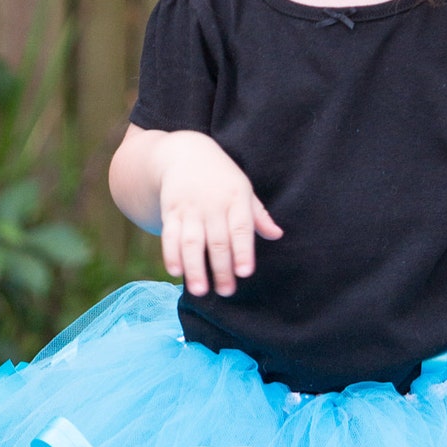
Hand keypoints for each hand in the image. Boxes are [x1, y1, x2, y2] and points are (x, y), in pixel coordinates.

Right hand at [157, 132, 281, 297]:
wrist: (185, 153)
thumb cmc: (221, 178)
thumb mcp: (243, 188)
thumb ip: (258, 215)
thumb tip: (277, 234)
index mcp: (236, 199)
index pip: (241, 228)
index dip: (243, 251)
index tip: (245, 273)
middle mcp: (212, 204)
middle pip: (217, 240)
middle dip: (221, 268)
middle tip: (226, 292)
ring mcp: (190, 208)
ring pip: (192, 242)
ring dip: (194, 268)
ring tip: (199, 291)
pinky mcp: (170, 211)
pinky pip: (170, 235)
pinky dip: (171, 254)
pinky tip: (176, 272)